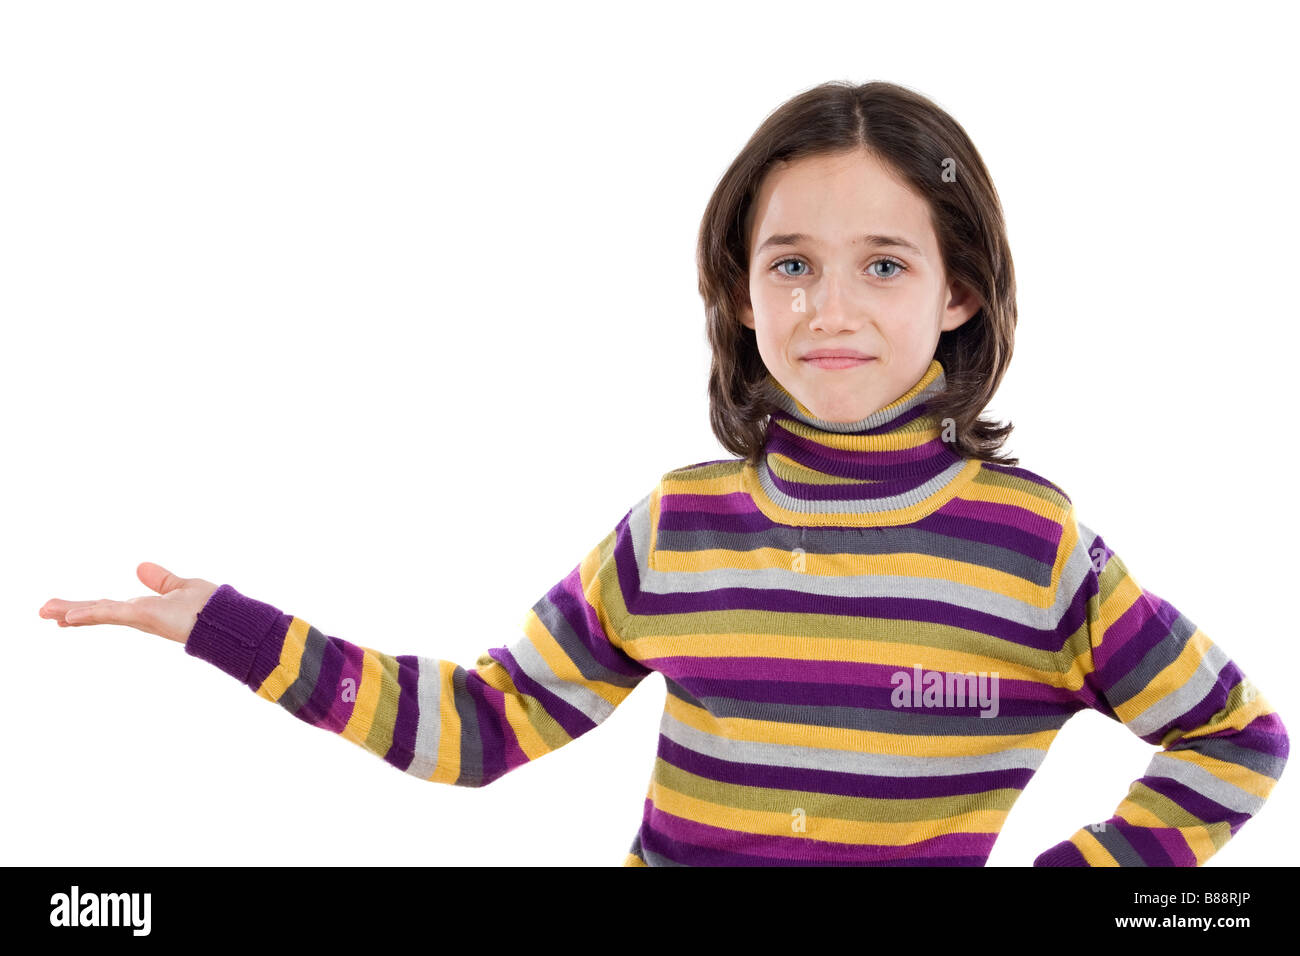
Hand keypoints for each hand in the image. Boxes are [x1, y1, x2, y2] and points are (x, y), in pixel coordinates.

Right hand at [40, 562, 219, 644]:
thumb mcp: (180, 586)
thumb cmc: (210, 607)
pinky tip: (70, 616)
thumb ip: (160, 579)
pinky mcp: (144, 616)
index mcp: (145, 609)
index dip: (87, 609)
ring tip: (46, 612)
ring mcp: (139, 617)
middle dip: (71, 611)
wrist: (227, 620)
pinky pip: (111, 613)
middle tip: (44, 611)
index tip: (66, 613)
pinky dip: (91, 613)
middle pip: (98, 611)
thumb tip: (140, 567)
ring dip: (72, 611)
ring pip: (99, 612)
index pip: (109, 608)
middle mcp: (138, 615)